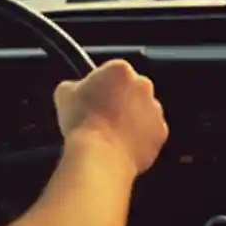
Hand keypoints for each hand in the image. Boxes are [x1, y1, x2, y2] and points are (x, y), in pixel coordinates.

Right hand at [53, 60, 167, 174]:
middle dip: (120, 100)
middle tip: (102, 117)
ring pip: (143, 111)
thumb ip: (73, 85)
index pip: (112, 72)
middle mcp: (143, 85)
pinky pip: (150, 132)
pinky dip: (140, 138)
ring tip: (111, 134)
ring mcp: (155, 109)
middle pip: (131, 89)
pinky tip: (122, 146)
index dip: (102, 86)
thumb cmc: (83, 124)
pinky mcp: (161, 131)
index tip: (94, 99)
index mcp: (120, 70)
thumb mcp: (64, 95)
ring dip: (131, 118)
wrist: (99, 155)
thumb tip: (74, 89)